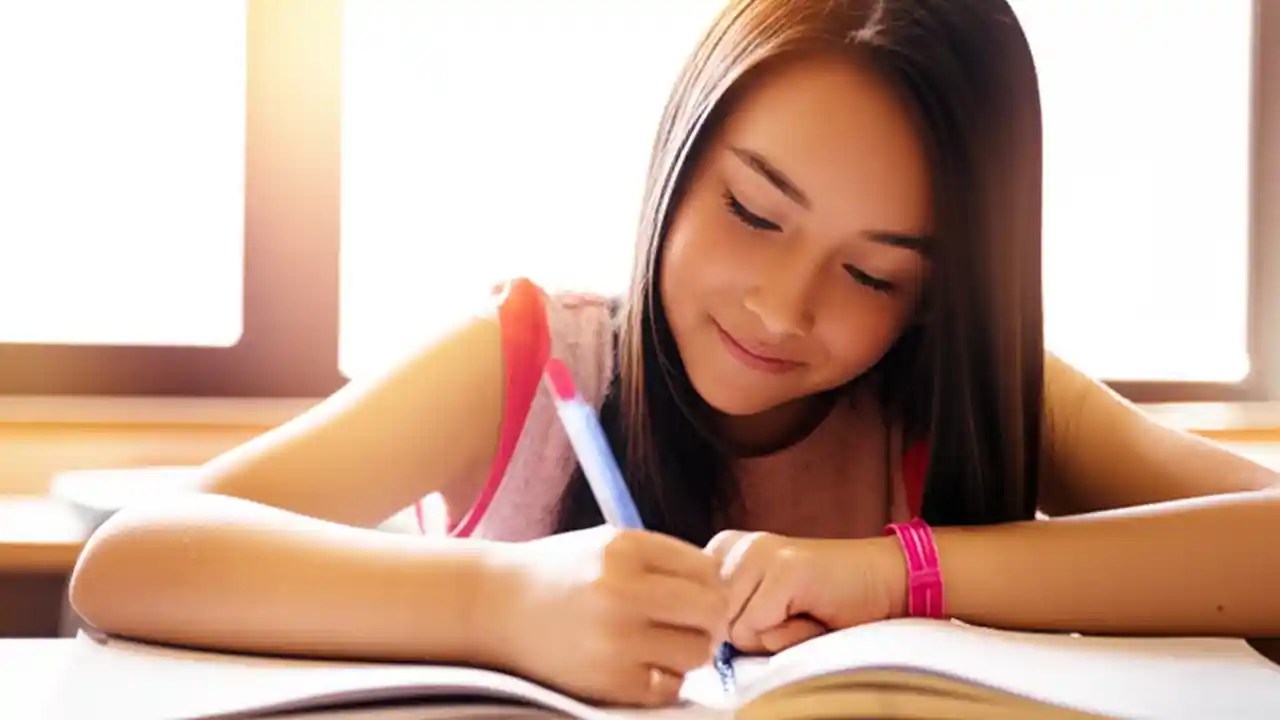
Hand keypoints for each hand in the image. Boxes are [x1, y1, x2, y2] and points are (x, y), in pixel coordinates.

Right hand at [486, 525, 728, 706]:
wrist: (493, 606)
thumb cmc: (557, 574)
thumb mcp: (606, 544)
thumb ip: (660, 559)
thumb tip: (720, 583)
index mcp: (625, 548)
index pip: (707, 569)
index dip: (711, 584)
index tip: (697, 594)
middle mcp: (621, 591)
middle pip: (712, 611)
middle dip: (711, 619)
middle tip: (692, 624)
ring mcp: (614, 639)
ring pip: (697, 652)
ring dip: (690, 651)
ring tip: (663, 645)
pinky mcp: (606, 681)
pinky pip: (669, 687)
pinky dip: (665, 680)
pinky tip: (644, 666)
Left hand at [706, 531, 905, 653]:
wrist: (884, 582)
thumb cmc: (822, 604)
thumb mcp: (760, 609)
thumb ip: (727, 618)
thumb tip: (708, 640)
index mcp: (722, 550)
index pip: (692, 612)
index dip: (733, 629)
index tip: (770, 611)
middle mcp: (734, 545)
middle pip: (710, 623)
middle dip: (750, 633)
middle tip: (790, 613)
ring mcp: (758, 552)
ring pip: (732, 629)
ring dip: (769, 636)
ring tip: (801, 612)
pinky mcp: (785, 568)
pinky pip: (757, 629)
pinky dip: (788, 637)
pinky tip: (812, 613)